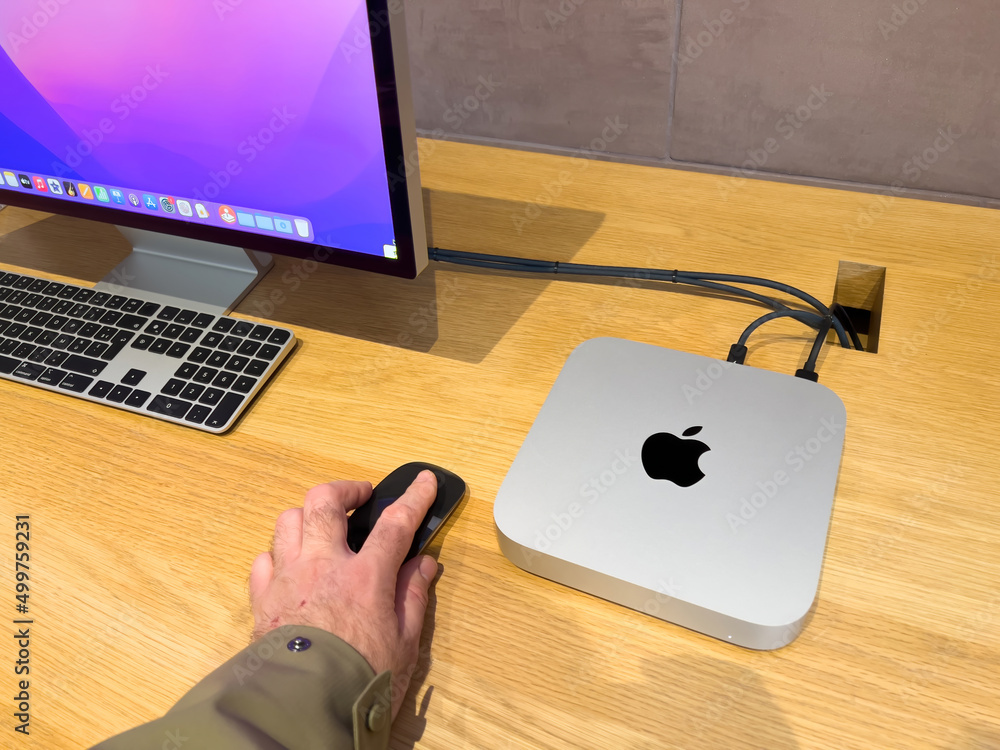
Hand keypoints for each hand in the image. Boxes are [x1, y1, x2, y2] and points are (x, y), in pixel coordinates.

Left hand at [249, 470, 439, 718]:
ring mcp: (287, 579)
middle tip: (360, 496)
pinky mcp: (261, 599)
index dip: (413, 498)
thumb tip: (424, 564)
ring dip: (308, 516)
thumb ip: (412, 597)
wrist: (301, 710)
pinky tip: (291, 566)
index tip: (424, 481)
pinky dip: (278, 554)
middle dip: (345, 489)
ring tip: (322, 528)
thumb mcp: (404, 644)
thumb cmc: (359, 681)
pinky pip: (263, 559)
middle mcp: (322, 566)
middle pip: (325, 502)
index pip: (395, 524)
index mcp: (365, 577)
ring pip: (288, 521)